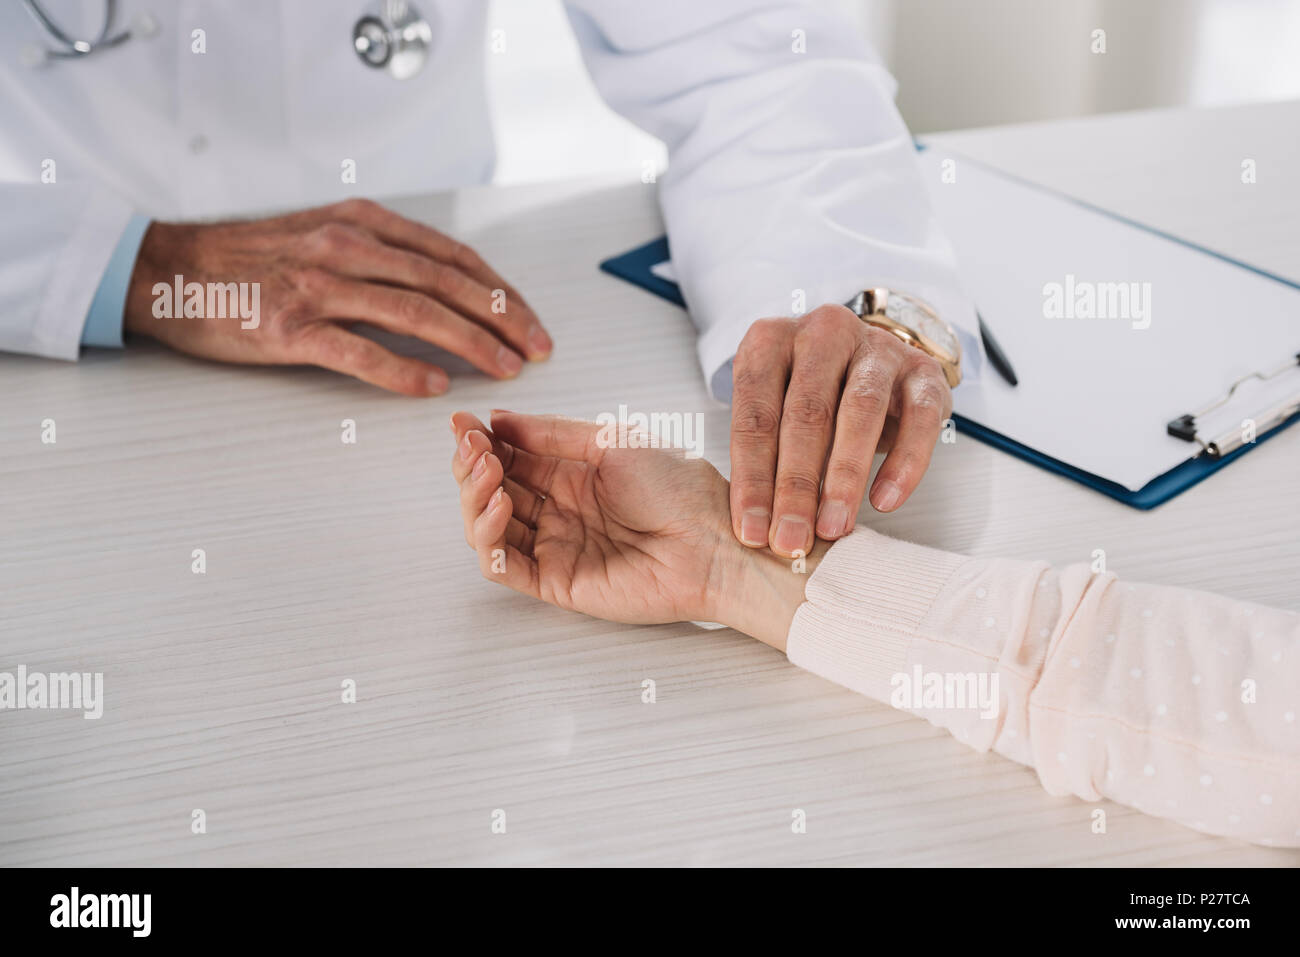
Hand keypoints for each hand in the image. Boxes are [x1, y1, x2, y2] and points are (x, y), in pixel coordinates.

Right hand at [123, 198, 551, 394]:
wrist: (172, 269)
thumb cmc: (253, 258)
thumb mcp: (325, 234)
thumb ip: (383, 254)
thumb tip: (446, 288)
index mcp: (362, 223)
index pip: (452, 257)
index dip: (500, 291)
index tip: (532, 321)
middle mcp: (347, 247)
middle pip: (445, 284)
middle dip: (502, 318)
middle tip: (538, 350)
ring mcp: (318, 287)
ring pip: (414, 313)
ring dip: (469, 343)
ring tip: (505, 368)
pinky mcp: (289, 328)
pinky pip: (359, 350)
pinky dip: (403, 370)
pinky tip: (436, 387)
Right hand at [449, 411, 818, 647]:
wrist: (717, 540)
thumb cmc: (683, 488)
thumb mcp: (614, 441)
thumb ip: (554, 434)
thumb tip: (499, 421)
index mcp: (573, 476)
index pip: (508, 459)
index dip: (479, 441)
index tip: (461, 421)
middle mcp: (560, 512)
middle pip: (490, 493)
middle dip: (471, 466)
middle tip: (471, 446)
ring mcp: (557, 548)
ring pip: (488, 530)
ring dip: (474, 499)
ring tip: (485, 472)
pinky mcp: (559, 583)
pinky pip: (505, 568)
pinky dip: (489, 539)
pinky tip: (500, 507)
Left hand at [729, 304, 951, 556]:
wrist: (870, 358)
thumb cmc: (811, 393)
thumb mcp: (773, 409)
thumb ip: (762, 456)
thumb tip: (756, 525)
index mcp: (770, 342)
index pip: (754, 415)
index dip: (751, 478)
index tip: (751, 530)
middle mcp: (822, 334)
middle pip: (806, 414)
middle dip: (795, 487)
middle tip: (791, 538)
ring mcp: (876, 348)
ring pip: (860, 411)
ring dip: (845, 476)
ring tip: (834, 525)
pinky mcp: (923, 371)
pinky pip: (920, 417)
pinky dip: (903, 464)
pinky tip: (884, 500)